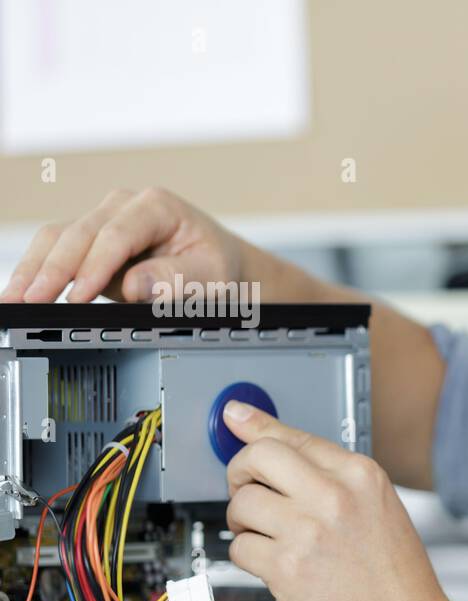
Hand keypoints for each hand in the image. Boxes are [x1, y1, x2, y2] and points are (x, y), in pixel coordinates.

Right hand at [0, 187, 243, 303]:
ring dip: (34, 268)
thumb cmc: (217, 266)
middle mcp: (124, 206)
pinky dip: (38, 270)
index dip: (94, 266)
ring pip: (58, 238)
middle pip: (78, 233)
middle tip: (31, 300)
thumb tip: (133, 286)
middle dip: (53, 269)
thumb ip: (176, 279)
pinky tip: (22, 290)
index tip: (80, 295)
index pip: (116, 235)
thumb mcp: (211, 276)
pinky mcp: (91, 241)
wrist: (218, 262)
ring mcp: (103, 220)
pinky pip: (57, 249)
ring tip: (14, 297)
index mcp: (157, 207)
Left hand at [222, 399, 445, 600]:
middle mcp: (335, 496)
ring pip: (242, 504)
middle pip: (258, 458)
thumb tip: (283, 450)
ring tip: (271, 537)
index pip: (294, 437)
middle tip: (247, 490)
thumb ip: (333, 476)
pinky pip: (240, 547)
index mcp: (360, 475)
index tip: (235, 417)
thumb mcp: (378, 506)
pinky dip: (249, 556)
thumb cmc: (395, 573)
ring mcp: (309, 532)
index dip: (256, 427)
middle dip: (241, 472)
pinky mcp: (287, 568)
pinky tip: (276, 564)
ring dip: (245, 522)